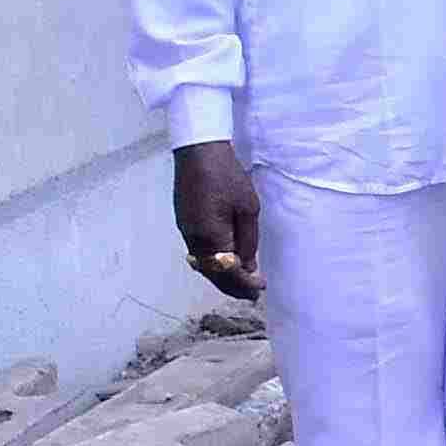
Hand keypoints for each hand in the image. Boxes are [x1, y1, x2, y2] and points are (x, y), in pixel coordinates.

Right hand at [172, 138, 263, 300]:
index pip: (228, 272)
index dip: (245, 284)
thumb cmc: (227, 176)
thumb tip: (246, 265)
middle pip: (213, 273)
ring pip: (204, 264)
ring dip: (223, 275)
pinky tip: (227, 260)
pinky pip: (199, 252)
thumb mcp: (248, 208)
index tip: (260, 289)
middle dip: (233, 286)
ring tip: (243, 280)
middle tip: (253, 293)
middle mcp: (193, 240)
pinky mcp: (184, 222)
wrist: (198, 151)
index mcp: (210, 237)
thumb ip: (248, 240)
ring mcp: (185, 231)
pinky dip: (213, 262)